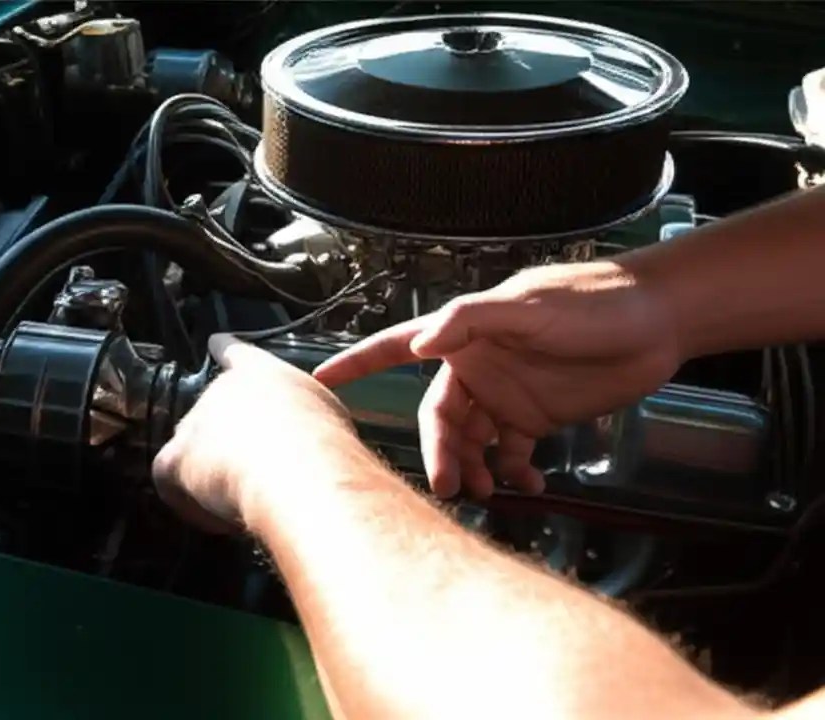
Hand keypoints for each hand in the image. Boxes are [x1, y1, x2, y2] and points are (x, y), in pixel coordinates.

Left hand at [153, 334, 359, 531]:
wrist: (297, 467)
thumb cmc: (323, 444)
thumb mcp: (325, 417)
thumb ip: (303, 416)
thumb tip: (297, 437)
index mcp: (259, 373)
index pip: (235, 353)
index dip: (225, 349)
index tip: (214, 342)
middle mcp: (219, 390)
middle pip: (211, 414)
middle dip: (227, 443)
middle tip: (257, 473)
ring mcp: (191, 423)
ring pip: (193, 452)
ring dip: (212, 475)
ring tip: (245, 498)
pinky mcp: (174, 459)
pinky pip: (173, 485)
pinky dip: (193, 506)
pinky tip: (220, 519)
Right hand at [312, 259, 683, 498]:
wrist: (658, 322)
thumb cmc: (593, 302)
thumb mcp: (529, 307)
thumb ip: (471, 321)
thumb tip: (419, 345)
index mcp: (463, 335)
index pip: (397, 348)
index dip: (358, 364)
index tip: (320, 382)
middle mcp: (476, 367)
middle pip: (440, 418)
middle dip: (439, 451)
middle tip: (448, 485)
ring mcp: (506, 395)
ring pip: (471, 442)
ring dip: (473, 468)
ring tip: (486, 491)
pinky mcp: (538, 417)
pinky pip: (510, 453)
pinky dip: (512, 473)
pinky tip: (527, 484)